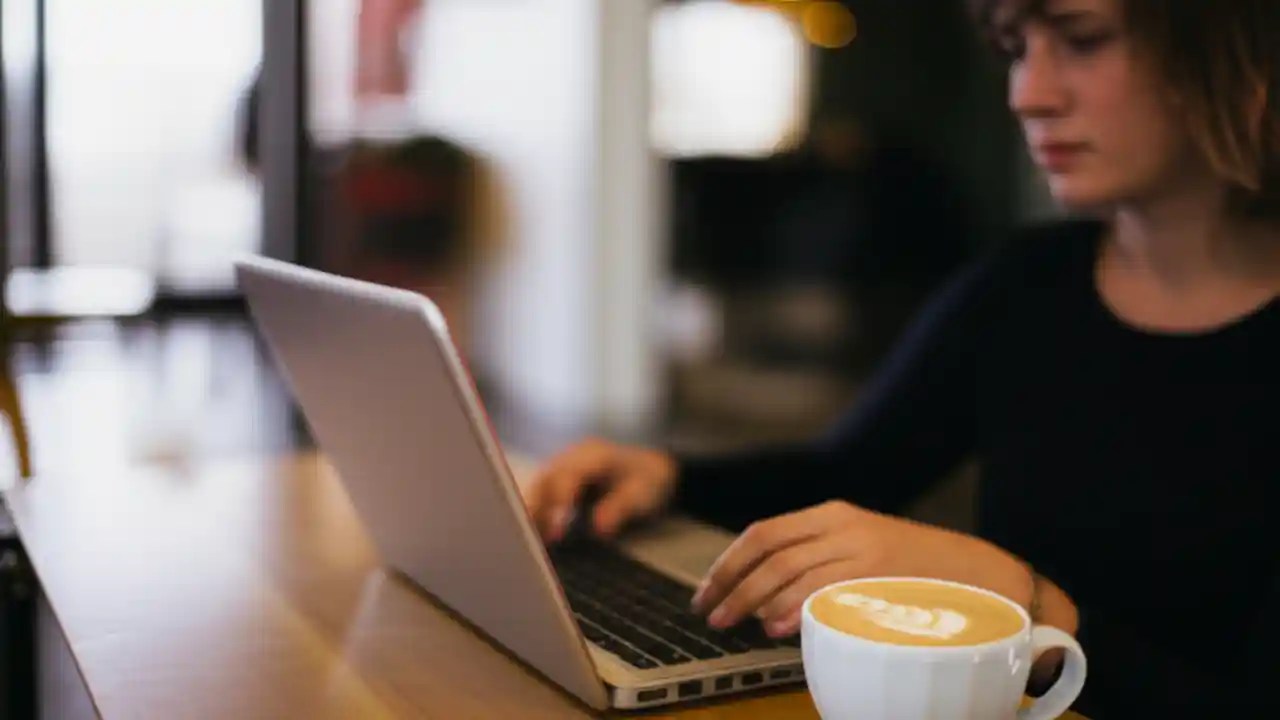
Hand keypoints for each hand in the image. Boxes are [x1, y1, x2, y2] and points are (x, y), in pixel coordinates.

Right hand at [522, 438, 677, 543]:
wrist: (650, 468)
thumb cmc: (647, 479)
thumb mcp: (642, 493)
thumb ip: (620, 507)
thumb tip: (598, 528)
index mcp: (593, 455)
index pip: (567, 476)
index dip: (558, 503)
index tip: (556, 532)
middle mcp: (572, 457)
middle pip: (545, 480)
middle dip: (536, 510)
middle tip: (532, 542)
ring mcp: (563, 466)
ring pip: (538, 488)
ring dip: (532, 515)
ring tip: (530, 545)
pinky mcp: (558, 480)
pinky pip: (542, 495)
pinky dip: (537, 515)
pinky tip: (535, 538)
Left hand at [690, 500, 1030, 637]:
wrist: (977, 572)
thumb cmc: (910, 572)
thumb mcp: (858, 552)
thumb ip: (814, 564)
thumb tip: (760, 597)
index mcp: (831, 515)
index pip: (763, 533)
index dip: (728, 562)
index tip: (706, 590)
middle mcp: (842, 524)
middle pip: (767, 548)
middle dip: (730, 582)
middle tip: (708, 611)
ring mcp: (860, 547)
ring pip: (787, 567)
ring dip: (752, 598)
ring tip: (733, 622)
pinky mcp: (877, 572)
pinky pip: (822, 588)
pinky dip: (791, 607)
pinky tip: (774, 625)